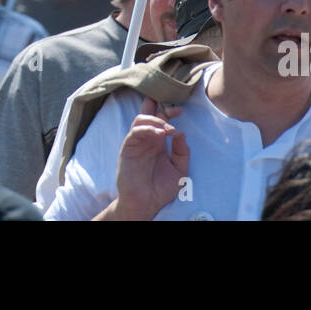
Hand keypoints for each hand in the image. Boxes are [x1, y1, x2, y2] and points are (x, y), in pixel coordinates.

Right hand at [111, 98, 188, 220]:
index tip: (181, 111)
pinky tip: (159, 134)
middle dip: (161, 106)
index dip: (170, 111)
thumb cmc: (161, 189)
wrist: (147, 204)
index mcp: (159, 142)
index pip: (162, 119)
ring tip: (167, 129)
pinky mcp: (128, 149)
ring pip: (141, 119)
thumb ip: (182, 152)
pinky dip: (147, 129)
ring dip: (156, 119)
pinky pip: (135, 132)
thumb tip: (180, 132)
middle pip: (149, 113)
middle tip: (174, 110)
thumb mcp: (180, 170)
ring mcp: (137, 143)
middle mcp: (147, 140)